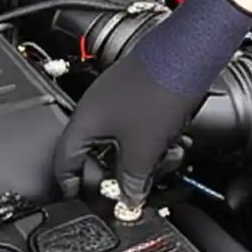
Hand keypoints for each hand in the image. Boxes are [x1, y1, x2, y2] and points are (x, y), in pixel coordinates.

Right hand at [51, 0, 251, 203]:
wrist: (187, 53)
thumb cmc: (159, 88)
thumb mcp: (145, 148)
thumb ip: (133, 179)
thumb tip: (130, 198)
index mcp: (85, 121)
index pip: (64, 160)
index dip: (70, 184)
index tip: (79, 197)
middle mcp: (95, 108)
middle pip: (95, 153)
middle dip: (116, 173)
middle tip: (128, 187)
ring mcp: (115, 99)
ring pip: (121, 141)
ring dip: (139, 157)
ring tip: (160, 161)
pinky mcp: (136, 93)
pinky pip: (136, 126)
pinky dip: (150, 140)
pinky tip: (171, 143)